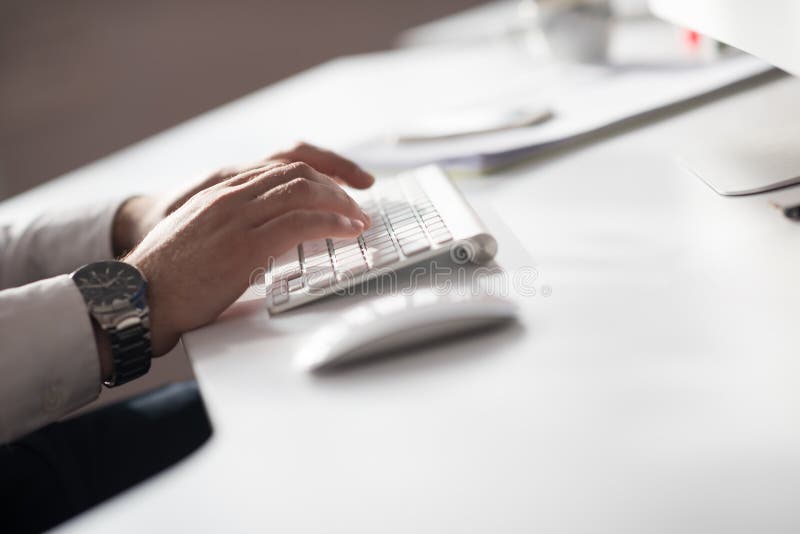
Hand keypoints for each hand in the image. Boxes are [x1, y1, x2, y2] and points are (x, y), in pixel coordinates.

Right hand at [122, 161, 370, 357]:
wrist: (135, 298)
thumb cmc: (165, 278)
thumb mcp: (198, 237)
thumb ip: (229, 228)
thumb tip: (263, 240)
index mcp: (220, 193)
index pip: (280, 170)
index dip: (317, 178)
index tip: (337, 192)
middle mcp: (230, 198)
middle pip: (297, 174)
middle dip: (334, 187)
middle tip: (355, 207)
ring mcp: (236, 220)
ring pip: (303, 192)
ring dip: (341, 205)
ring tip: (359, 220)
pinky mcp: (243, 247)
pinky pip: (300, 223)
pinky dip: (333, 224)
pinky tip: (349, 232)